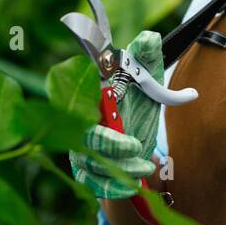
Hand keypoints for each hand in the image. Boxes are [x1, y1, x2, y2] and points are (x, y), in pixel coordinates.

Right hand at [68, 29, 163, 199]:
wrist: (137, 153)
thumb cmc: (136, 111)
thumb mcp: (147, 86)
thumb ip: (146, 62)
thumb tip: (149, 38)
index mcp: (89, 96)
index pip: (76, 91)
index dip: (85, 93)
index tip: (107, 98)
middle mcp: (78, 123)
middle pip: (83, 134)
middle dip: (109, 143)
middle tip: (135, 146)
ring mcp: (79, 149)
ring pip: (92, 162)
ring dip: (122, 167)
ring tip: (146, 166)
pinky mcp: (85, 174)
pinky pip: (95, 183)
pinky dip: (116, 186)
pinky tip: (135, 184)